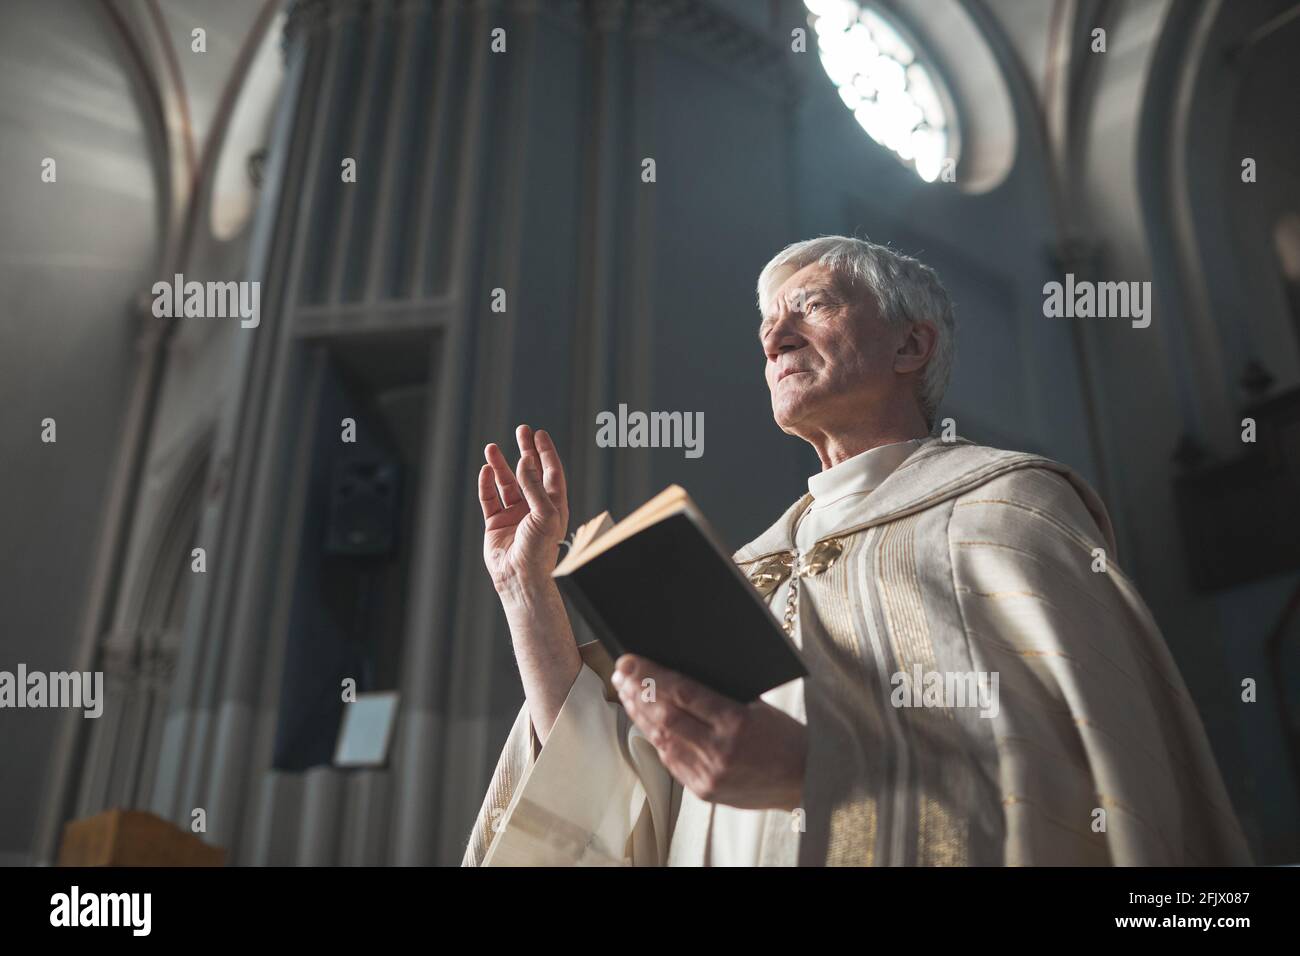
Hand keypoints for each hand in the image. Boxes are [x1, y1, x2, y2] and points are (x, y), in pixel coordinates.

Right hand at [479, 425, 569, 602]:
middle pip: (529, 473)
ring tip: (492, 447)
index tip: (538, 435)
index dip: (546, 453)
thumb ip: (534, 486)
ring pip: (506, 483)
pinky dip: (486, 485)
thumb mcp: (545, 514)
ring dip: (500, 466)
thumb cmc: (540, 550)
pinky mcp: (496, 524)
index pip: (551, 473)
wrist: (520, 578)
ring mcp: (514, 515)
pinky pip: (489, 499)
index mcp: (553, 506)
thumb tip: (525, 460)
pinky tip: (485, 471)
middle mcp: (534, 508)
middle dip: (525, 451)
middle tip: (521, 430)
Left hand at [611, 654, 805, 811]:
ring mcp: (709, 774)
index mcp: (737, 724)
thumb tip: (676, 674)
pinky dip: (655, 738)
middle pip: (666, 717)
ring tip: (626, 692)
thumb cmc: (785, 738)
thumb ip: (720, 694)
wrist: (805, 782)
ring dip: (640, 714)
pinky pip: (670, 761)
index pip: (683, 693)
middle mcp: (720, 751)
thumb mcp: (758, 707)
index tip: (631, 661)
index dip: (652, 676)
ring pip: (662, 740)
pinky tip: (645, 721)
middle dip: (638, 692)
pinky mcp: (703, 791)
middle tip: (621, 672)